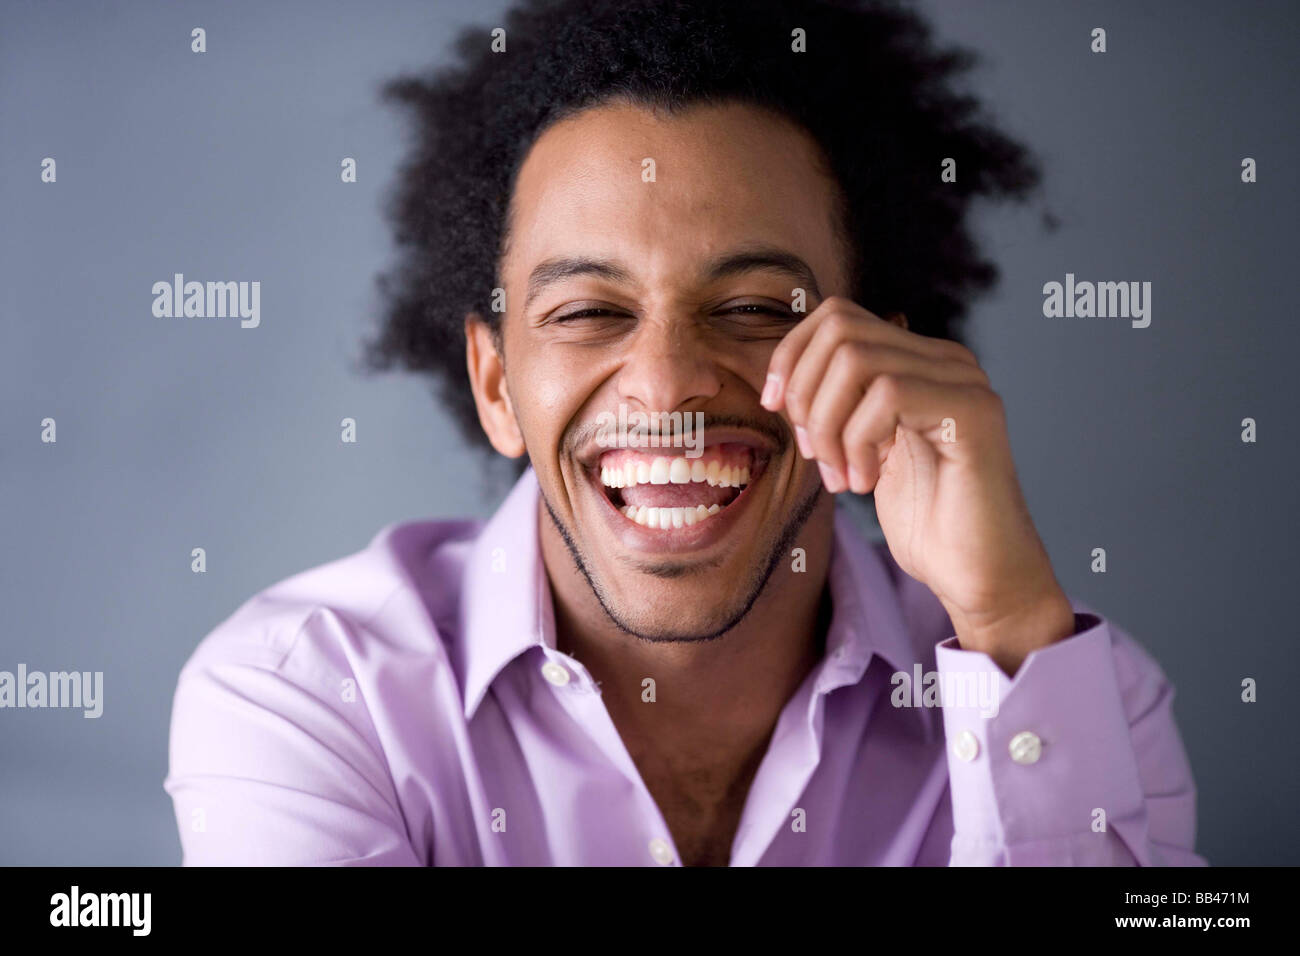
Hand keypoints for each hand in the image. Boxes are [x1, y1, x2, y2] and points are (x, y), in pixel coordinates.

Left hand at [760, 297, 1074, 674]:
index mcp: (920, 363)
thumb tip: (787, 376)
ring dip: (828, 424)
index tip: (773, 407)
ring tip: (839, 475)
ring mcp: (963, 381)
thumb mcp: (865, 451)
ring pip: (857, 360)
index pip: (837, 316)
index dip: (791, 355)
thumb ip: (842, 406)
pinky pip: (888, 395)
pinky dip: (858, 442)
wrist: (978, 577)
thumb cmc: (926, 524)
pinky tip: (865, 482)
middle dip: (804, 391)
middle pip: (841, 328)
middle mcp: (946, 360)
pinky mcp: (972, 411)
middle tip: (812, 452)